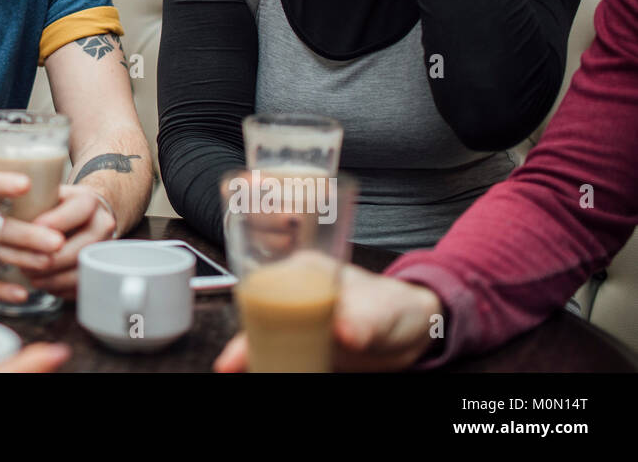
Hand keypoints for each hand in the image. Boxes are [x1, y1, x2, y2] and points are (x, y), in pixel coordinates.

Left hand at [19, 185, 116, 298]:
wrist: (88, 214)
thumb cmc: (60, 204)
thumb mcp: (49, 193)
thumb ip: (29, 200)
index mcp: (89, 201)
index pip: (73, 213)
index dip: (49, 225)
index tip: (27, 231)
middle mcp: (103, 226)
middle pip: (77, 250)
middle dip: (45, 260)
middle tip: (21, 262)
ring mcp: (104, 250)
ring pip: (78, 272)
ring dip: (49, 278)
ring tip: (28, 274)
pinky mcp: (101, 270)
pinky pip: (80, 286)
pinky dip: (58, 288)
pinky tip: (41, 282)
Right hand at [213, 264, 444, 372]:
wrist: (413, 333)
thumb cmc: (394, 307)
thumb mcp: (379, 311)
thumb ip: (362, 320)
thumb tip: (344, 333)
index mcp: (304, 272)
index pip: (265, 287)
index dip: (250, 313)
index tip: (242, 341)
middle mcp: (294, 296)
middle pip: (259, 320)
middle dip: (243, 344)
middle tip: (231, 365)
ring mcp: (298, 325)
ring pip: (267, 342)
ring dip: (255, 358)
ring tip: (240, 370)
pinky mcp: (305, 349)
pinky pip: (284, 359)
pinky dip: (274, 367)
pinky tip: (265, 372)